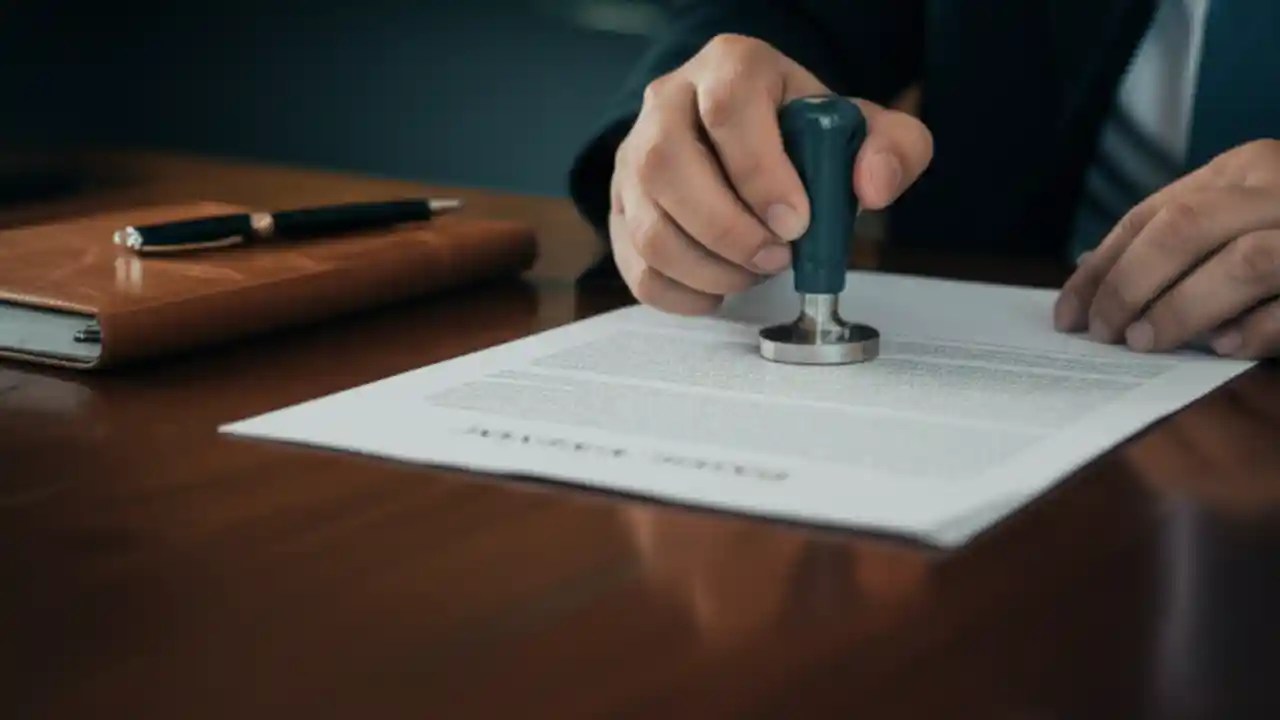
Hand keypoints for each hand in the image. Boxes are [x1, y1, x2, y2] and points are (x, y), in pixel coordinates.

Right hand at [609, 34, 933, 314]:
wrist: (753, 141)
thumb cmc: (803, 136)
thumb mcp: (861, 129)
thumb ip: (893, 148)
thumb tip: (872, 186)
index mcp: (729, 67)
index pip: (727, 107)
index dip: (760, 172)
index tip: (797, 221)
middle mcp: (667, 103)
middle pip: (667, 167)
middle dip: (728, 231)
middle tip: (776, 259)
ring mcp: (633, 157)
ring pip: (649, 227)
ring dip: (709, 269)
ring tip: (754, 272)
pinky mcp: (621, 209)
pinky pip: (637, 266)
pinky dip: (684, 294)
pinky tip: (720, 287)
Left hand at [1056, 139, 1279, 358]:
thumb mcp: (1239, 218)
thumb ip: (1181, 238)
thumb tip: (1093, 272)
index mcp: (1248, 168)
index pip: (1153, 213)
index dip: (1102, 266)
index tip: (1069, 313)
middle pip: (1185, 229)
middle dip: (1130, 285)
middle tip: (1104, 333)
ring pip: (1243, 261)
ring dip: (1183, 308)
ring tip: (1146, 344)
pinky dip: (1258, 328)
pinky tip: (1224, 348)